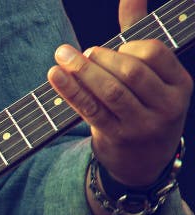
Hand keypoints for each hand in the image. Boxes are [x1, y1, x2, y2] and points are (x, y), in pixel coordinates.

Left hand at [47, 0, 191, 186]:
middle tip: (82, 53)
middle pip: (131, 72)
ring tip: (63, 57)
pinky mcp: (116, 138)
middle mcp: (166, 105)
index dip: (127, 46)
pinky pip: (90, 110)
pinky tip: (54, 76)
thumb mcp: (151, 74)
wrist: (143, 162)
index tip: (109, 48)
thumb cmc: (143, 105)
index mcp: (180, 85)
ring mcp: (142, 125)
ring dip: (82, 72)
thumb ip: (139, 32)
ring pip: (110, 92)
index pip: (154, 53)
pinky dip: (70, 91)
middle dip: (102, 58)